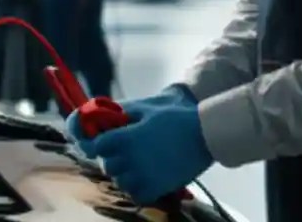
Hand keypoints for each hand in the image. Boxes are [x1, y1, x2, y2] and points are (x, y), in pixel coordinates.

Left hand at [78, 97, 212, 203]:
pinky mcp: (155, 188)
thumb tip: (103, 115)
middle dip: (114, 157)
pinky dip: (138, 188)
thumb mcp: (146, 108)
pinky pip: (136, 194)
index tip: (108, 141)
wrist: (206, 134)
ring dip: (126, 173)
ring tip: (141, 163)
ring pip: (120, 181)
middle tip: (130, 149)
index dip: (100, 143)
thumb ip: (121, 112)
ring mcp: (141, 176)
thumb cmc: (176, 117)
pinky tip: (149, 176)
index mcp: (124, 138)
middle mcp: (129, 159)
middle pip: (107, 164)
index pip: (95, 146)